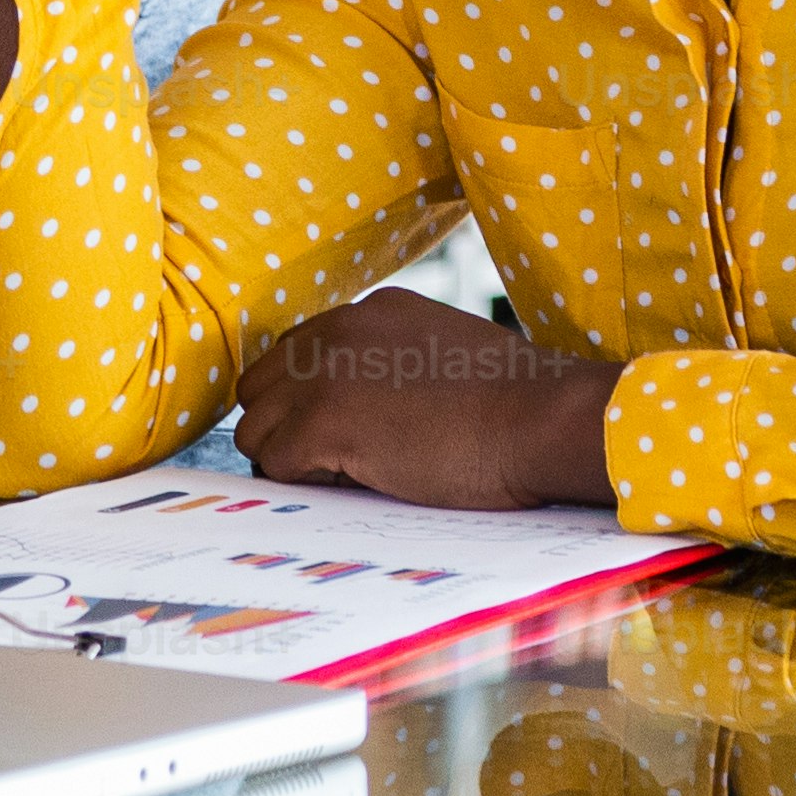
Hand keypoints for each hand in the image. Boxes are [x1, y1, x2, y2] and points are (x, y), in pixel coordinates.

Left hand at [237, 287, 618, 512]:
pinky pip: (277, 464)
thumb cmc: (515, 404)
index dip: (305, 401)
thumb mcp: (441, 354)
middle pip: (259, 387)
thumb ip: (390, 365)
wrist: (540, 418)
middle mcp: (337, 331)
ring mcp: (326, 374)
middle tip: (333, 461)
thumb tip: (357, 414)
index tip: (336, 433)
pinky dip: (307, 483)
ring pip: (256, 430)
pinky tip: (360, 481)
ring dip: (292, 459)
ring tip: (352, 474)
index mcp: (369, 312)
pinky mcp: (326, 421)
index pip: (294, 354)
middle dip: (285, 428)